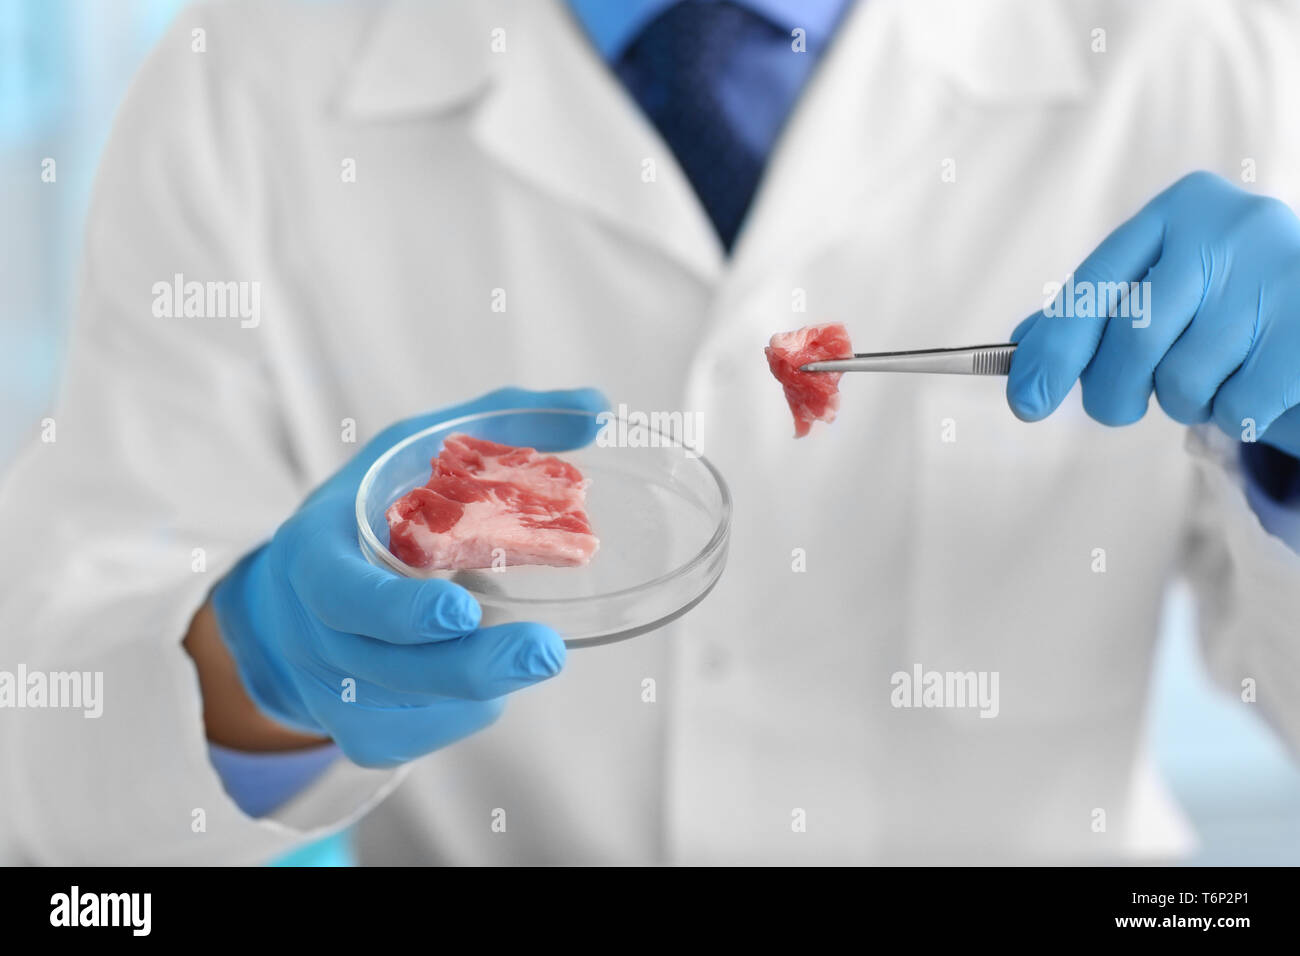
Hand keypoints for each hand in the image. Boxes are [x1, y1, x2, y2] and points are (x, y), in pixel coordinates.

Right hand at [210, 387, 606, 766]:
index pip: (343, 594)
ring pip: (414, 709)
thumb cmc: (376, 508)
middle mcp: (315, 631)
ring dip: (479, 685)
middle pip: (389, 669)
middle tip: (547, 652)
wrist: (300, 595)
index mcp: (315, 554)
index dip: (397, 609)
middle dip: (472, 664)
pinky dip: (467, 709)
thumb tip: (598, 409)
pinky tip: (490, 677)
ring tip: (532, 651)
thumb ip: (500, 424)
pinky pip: (423, 736)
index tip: (461, 609)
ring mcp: (335, 691)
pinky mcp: (363, 735)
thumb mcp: (419, 449)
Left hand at [1007, 171, 1299, 455]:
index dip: (1054, 350)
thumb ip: (1093, 310)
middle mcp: (1231, 229)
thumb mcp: (1162, 284)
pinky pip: (1238, 406)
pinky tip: (1257, 381)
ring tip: (1215, 373)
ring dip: (1185, 401)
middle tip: (1120, 406)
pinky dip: (1235, 413)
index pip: (1095, 286)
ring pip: (1183, 381)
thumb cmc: (1228, 297)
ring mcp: (1279, 275)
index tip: (1026, 401)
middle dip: (1113, 391)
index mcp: (1181, 207)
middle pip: (1132, 340)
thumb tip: (1021, 344)